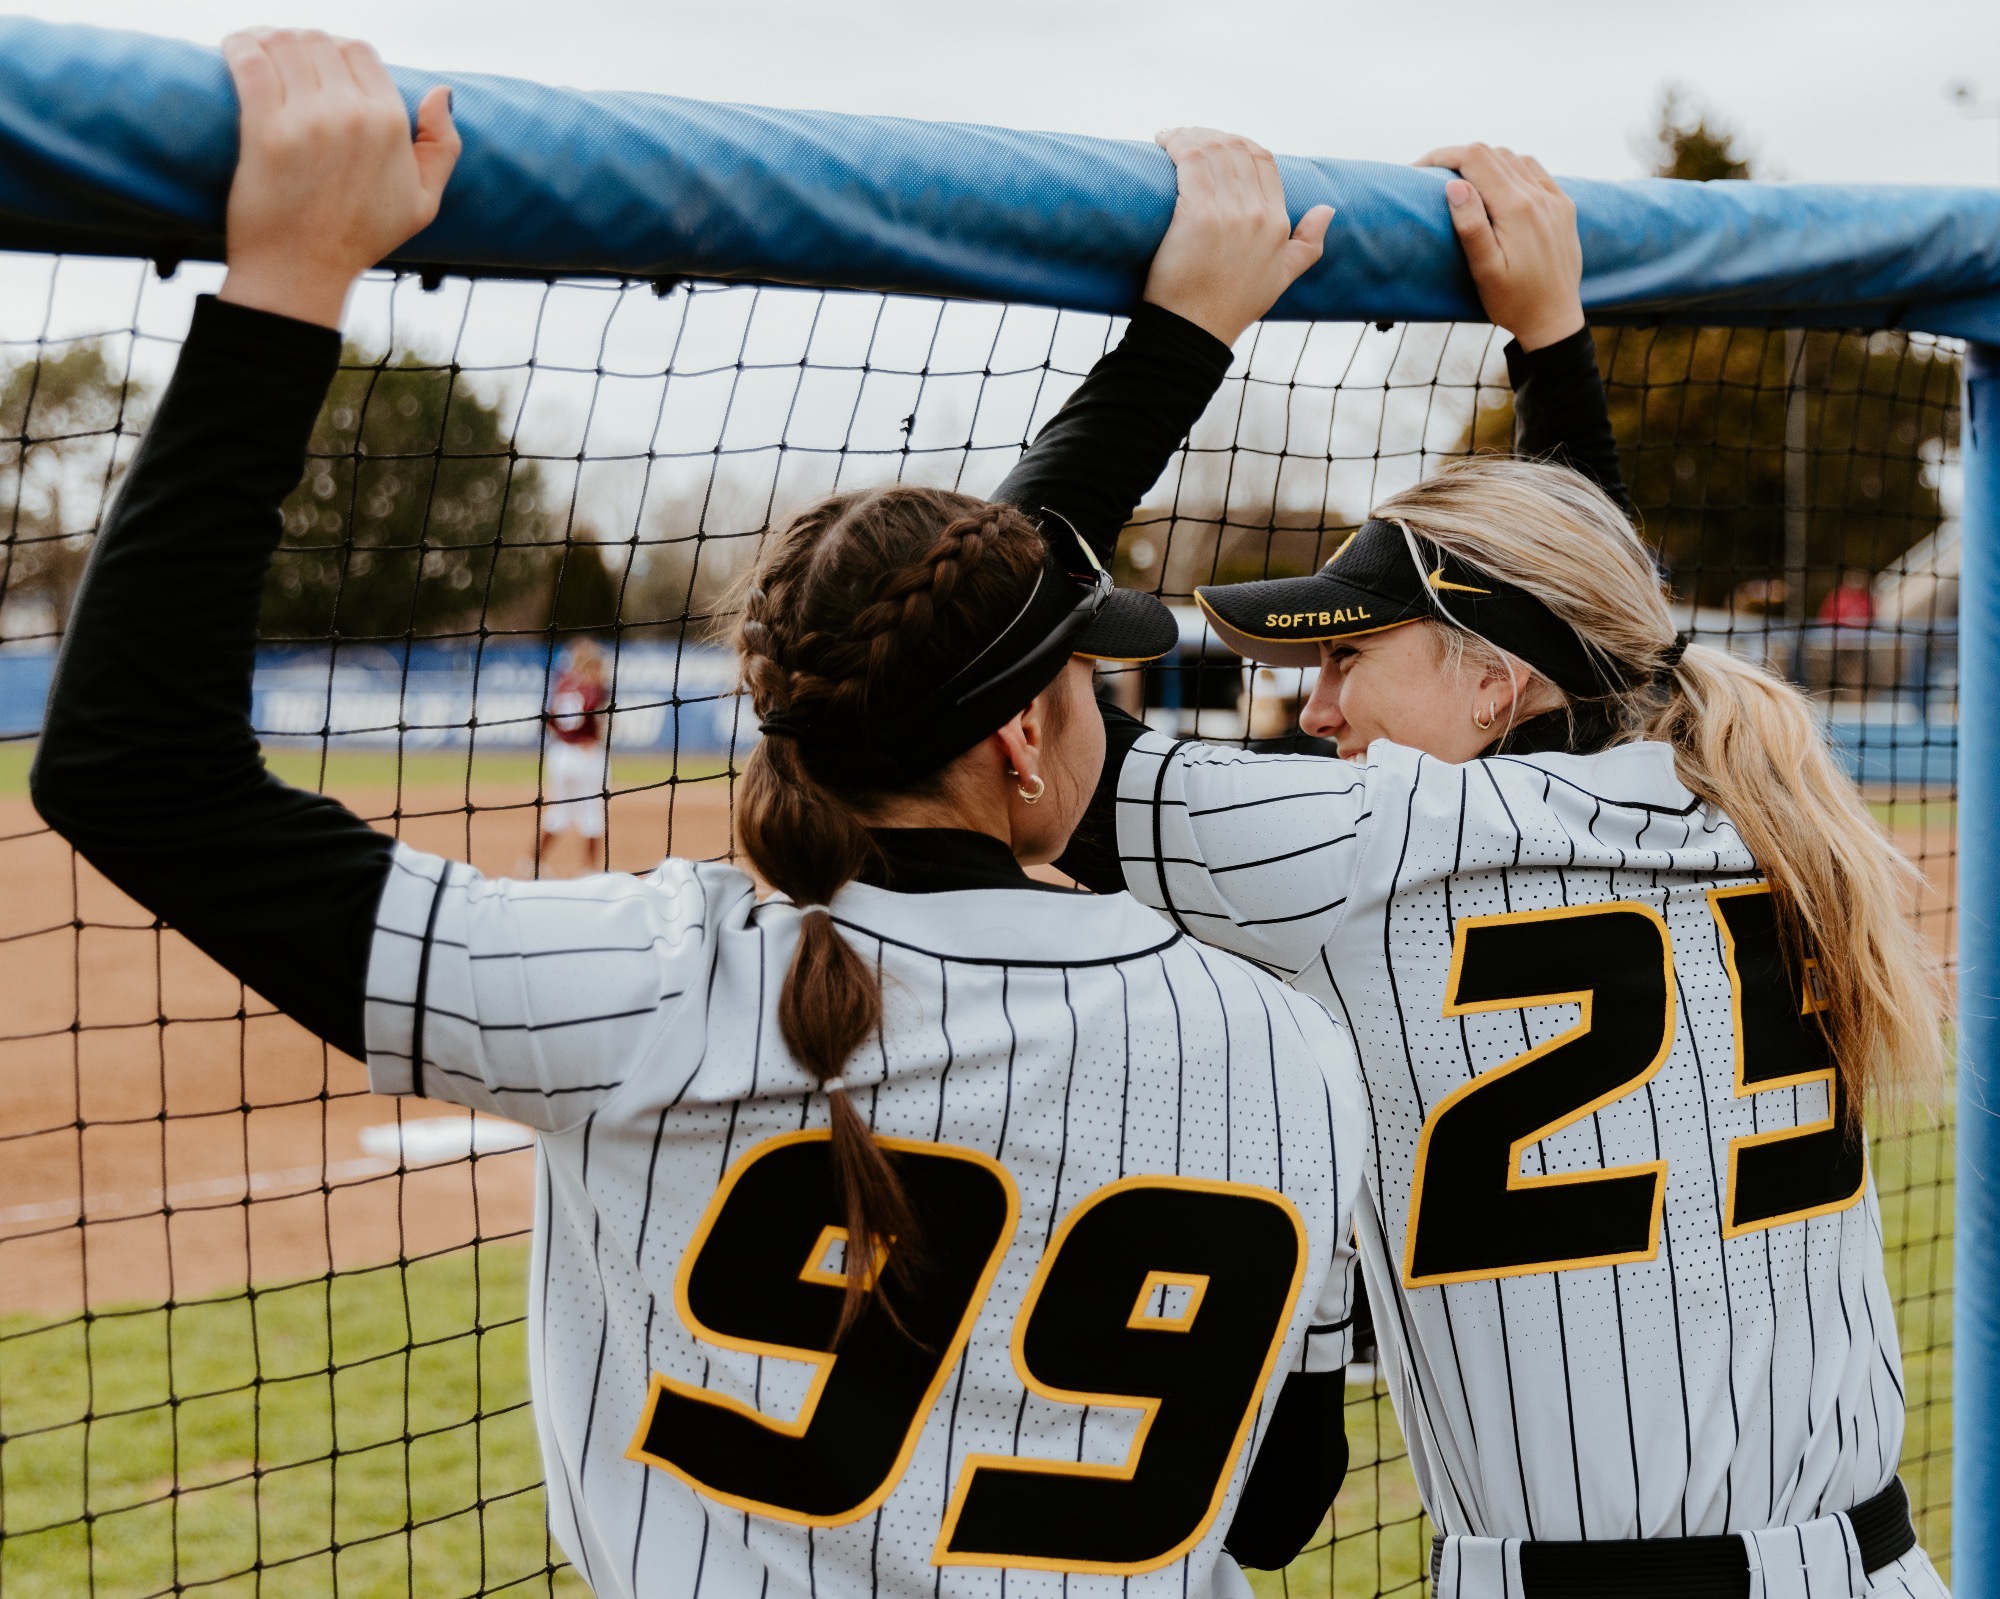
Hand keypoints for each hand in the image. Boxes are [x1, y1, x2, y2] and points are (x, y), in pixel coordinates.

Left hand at [218, 29, 459, 328]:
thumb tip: (441, 91)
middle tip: (281, 61)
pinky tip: (235, 51)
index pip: (359, 51)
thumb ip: (442, 146)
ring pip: (282, 43)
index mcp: (391, 124)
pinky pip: (250, 62)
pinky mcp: (265, 130)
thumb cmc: (360, 238)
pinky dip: (239, 47)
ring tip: (255, 51)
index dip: (335, 51)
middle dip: (297, 44)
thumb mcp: (423, 203)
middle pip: (318, 41)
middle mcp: (353, 116)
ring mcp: (308, 121)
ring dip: (265, 40)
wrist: (302, 272)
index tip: (315, 66)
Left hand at [1143, 128, 1334, 346]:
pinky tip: (1164, 142)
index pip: (1264, 160)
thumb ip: (1309, 244)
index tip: (1213, 144)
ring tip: (1170, 138)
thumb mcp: (1282, 277)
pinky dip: (1177, 144)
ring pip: (1213, 150)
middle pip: (1236, 149)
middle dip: (1209, 135)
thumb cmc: (1231, 306)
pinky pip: (1191, 161)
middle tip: (1184, 140)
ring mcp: (1229, 213)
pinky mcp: (1198, 215)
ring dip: (1189, 135)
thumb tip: (1327, 209)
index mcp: (1277, 222)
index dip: (1238, 143)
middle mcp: (1257, 213)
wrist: (1194, 330)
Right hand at [1414, 144, 1583, 350]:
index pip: (1475, 158)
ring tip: (1462, 180)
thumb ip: (1471, 226)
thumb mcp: (1485, 271)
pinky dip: (1511, 168)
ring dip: (1485, 161)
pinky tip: (1498, 183)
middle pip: (1493, 153)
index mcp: (1516, 208)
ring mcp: (1555, 199)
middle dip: (1459, 157)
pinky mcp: (1564, 207)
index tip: (1417, 169)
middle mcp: (1538, 195)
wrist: (1554, 321)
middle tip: (1431, 176)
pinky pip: (1536, 171)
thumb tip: (1454, 185)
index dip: (1443, 155)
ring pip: (1514, 158)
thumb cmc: (1513, 302)